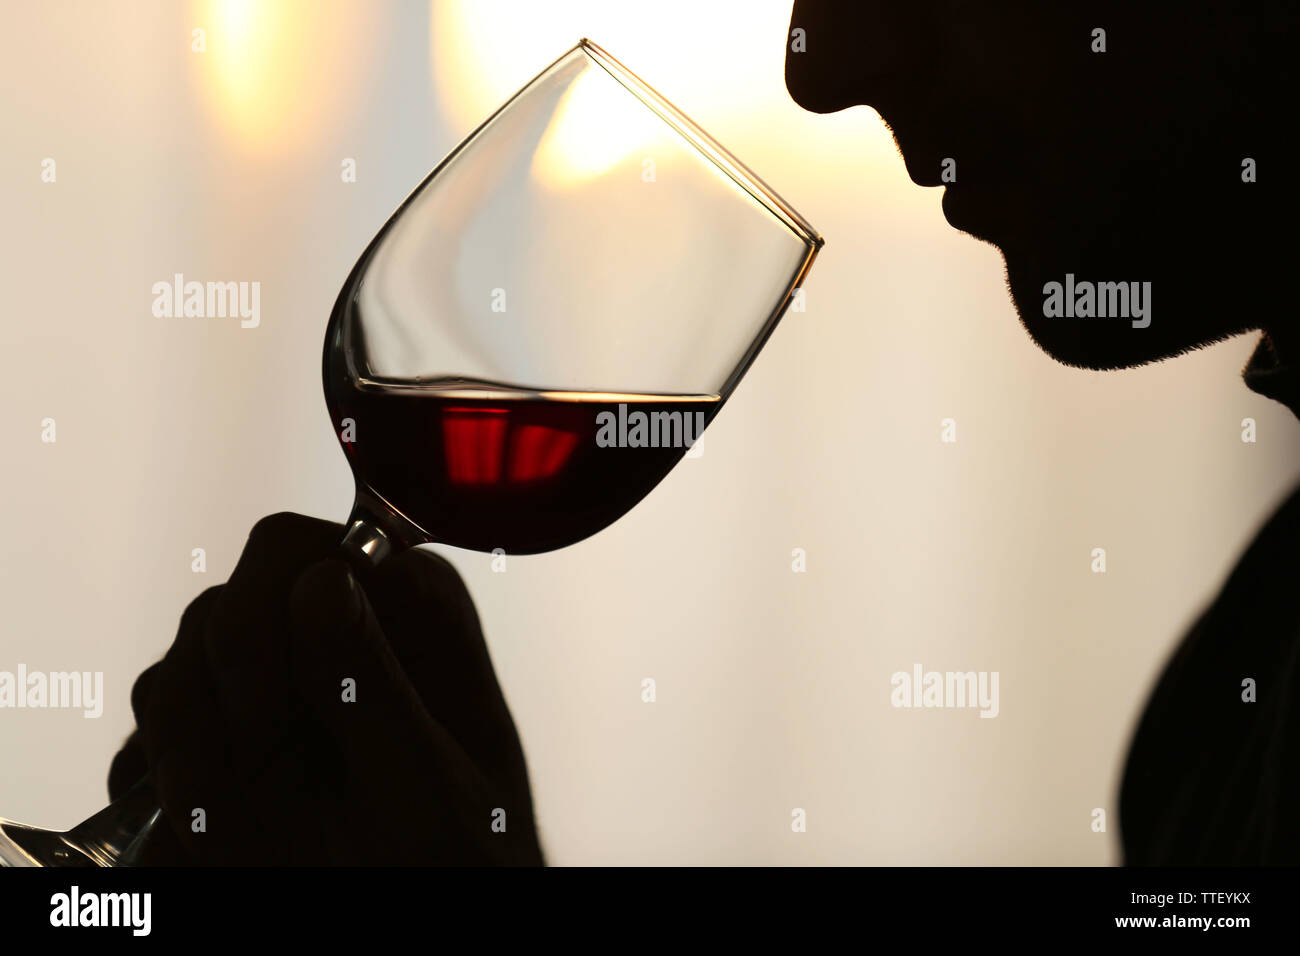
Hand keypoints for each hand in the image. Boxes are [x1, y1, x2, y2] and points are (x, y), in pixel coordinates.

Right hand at [108, 512, 542, 864]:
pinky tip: (203, 831)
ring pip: (181, 668)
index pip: (297, 552)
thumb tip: (321, 578)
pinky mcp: (241, 729)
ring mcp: (286, 675)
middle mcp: (345, 622)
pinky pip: (161, 729)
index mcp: (413, 607)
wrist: (432, 919)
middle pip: (224, 609)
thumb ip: (373, 684)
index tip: (259, 720)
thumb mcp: (423, 784)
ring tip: (218, 833)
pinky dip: (162, 781)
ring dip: (181, 753)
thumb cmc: (457, 856)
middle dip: (210, 702)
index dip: (257, 624)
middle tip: (222, 791)